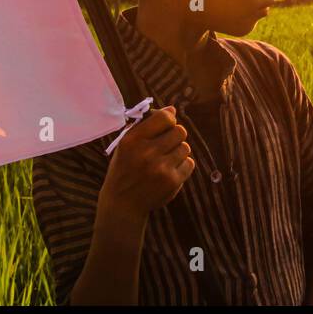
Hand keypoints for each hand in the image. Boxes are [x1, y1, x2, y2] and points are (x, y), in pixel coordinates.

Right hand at [98, 106, 194, 220]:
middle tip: (166, 144)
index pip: (164, 117)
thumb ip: (146, 125)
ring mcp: (161, 168)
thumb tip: (172, 109)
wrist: (123, 203)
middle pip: (180, 131)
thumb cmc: (125, 168)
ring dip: (178, 151)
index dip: (169, 119)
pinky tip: (169, 170)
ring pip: (185, 147)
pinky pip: (189, 163)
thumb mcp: (126, 144)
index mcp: (133, 140)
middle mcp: (147, 153)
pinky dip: (182, 165)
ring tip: (165, 159)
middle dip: (175, 136)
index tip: (166, 125)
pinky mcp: (172, 181)